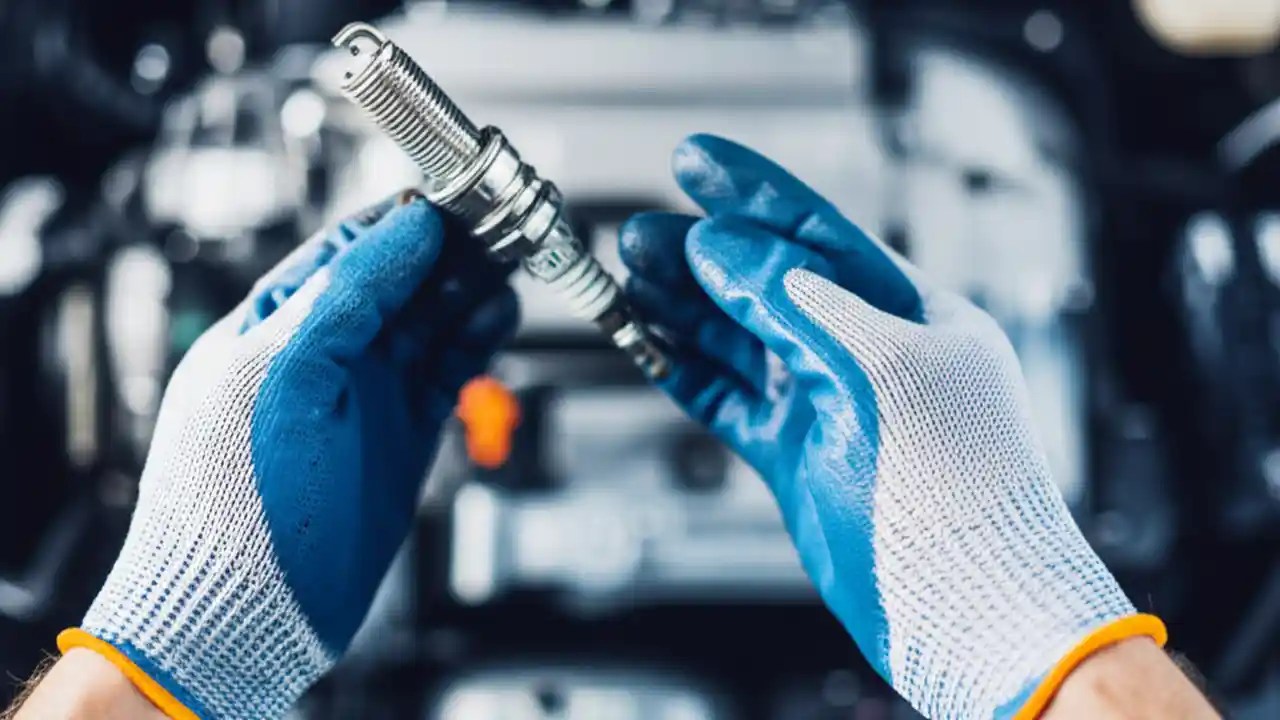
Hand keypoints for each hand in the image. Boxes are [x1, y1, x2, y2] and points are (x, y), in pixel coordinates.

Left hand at [63, 195, 516, 718]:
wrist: (249, 608)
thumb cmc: (230, 497)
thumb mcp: (282, 373)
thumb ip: (346, 295)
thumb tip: (405, 228)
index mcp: (279, 323)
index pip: (350, 247)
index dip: (405, 220)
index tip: (455, 199)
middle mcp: (326, 352)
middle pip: (402, 277)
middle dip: (450, 249)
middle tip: (499, 226)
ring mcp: (368, 393)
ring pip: (432, 319)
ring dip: (470, 289)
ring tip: (508, 265)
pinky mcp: (405, 433)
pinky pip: (449, 369)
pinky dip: (477, 340)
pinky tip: (499, 315)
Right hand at [620, 135, 1163, 719]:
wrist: (971, 606)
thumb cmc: (963, 490)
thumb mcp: (880, 369)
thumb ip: (799, 303)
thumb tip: (730, 248)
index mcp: (912, 314)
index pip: (820, 235)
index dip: (754, 195)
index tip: (699, 163)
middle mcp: (869, 352)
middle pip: (768, 284)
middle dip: (703, 254)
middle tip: (643, 230)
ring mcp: (831, 405)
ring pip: (742, 341)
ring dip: (685, 308)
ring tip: (632, 276)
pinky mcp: (800, 455)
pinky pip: (730, 399)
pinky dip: (687, 372)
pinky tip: (653, 345)